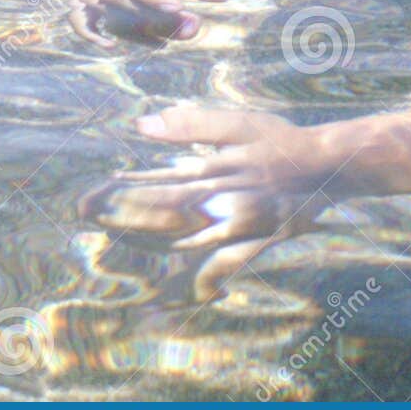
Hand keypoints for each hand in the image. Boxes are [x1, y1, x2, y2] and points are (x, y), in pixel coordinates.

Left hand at [81, 106, 344, 299]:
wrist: (329, 167)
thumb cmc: (281, 140)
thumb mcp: (240, 123)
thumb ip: (192, 125)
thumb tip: (143, 123)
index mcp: (214, 171)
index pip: (155, 184)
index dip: (119, 192)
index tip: (86, 196)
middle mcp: (221, 202)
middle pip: (159, 213)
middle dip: (119, 214)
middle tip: (82, 213)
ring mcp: (237, 227)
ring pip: (181, 240)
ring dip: (143, 238)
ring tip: (109, 236)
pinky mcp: (255, 243)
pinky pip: (221, 267)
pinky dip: (197, 282)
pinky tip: (170, 286)